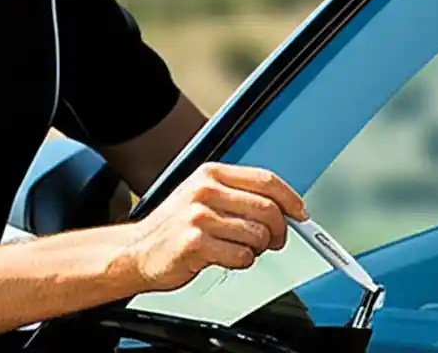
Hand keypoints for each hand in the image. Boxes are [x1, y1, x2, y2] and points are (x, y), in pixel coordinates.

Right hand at [120, 162, 307, 292]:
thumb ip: (238, 196)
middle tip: (274, 241)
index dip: (289, 198)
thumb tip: (282, 206)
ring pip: (257, 235)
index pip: (265, 180)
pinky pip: (241, 256)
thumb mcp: (202, 197)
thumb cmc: (174, 227)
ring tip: (239, 249)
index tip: (300, 213)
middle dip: (279, 230)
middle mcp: (205, 191)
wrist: (137, 251)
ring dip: (256, 249)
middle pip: (267, 208)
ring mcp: (199, 217)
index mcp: (211, 175)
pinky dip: (241, 262)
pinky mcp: (196, 244)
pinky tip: (225, 258)